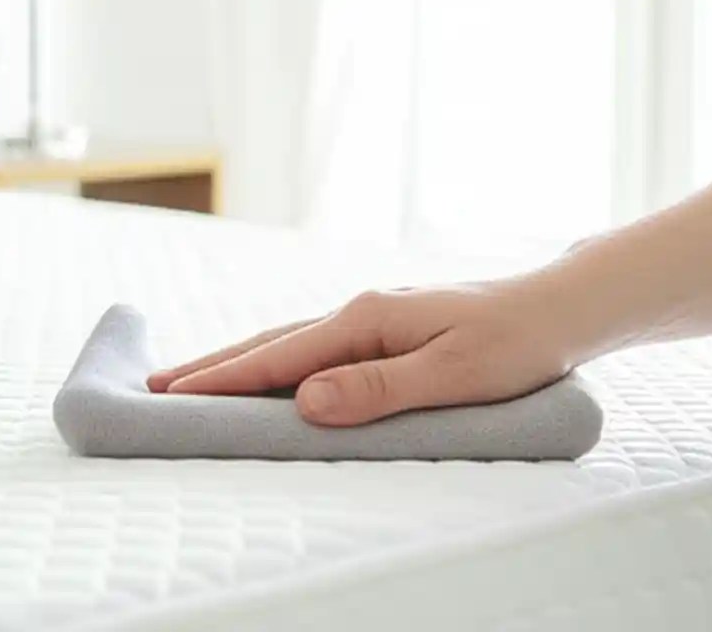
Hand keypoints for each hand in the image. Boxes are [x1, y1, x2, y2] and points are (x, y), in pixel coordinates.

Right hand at [146, 277, 585, 426]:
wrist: (558, 310)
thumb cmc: (515, 345)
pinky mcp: (385, 331)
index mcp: (368, 319)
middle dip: (212, 367)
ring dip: (237, 363)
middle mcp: (361, 313)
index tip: (172, 395)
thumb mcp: (452, 375)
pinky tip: (268, 375)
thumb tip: (303, 401)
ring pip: (288, 344)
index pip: (280, 357)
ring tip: (192, 381)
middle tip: (154, 386)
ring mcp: (371, 319)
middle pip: (270, 343)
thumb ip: (377, 390)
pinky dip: (276, 362)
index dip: (223, 380)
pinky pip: (315, 349)